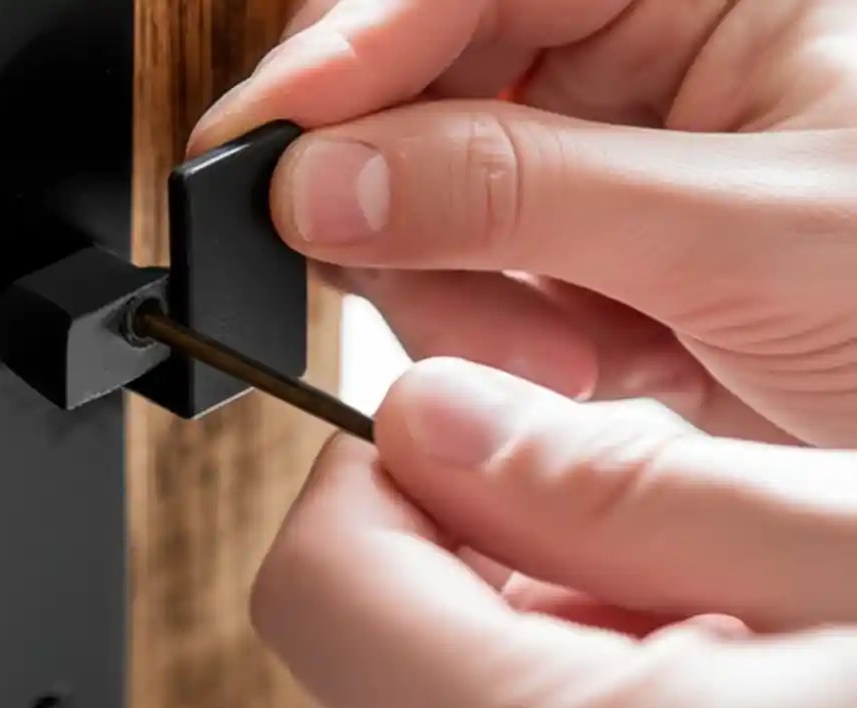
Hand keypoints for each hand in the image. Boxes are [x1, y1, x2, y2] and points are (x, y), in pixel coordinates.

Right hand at [190, 0, 856, 447]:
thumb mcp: (741, 233)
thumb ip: (518, 192)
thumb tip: (323, 179)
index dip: (355, 46)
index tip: (266, 131)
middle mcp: (633, 58)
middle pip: (418, 82)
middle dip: (398, 190)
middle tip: (398, 269)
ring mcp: (590, 163)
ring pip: (415, 190)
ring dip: (447, 284)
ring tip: (556, 352)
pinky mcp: (568, 253)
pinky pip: (455, 273)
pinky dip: (480, 330)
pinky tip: (570, 360)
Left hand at [252, 358, 856, 707]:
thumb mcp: (856, 553)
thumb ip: (620, 491)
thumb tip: (432, 415)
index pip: (321, 579)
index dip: (382, 471)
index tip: (478, 420)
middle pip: (375, 630)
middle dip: (477, 538)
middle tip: (634, 505)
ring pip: (442, 677)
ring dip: (541, 607)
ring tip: (707, 595)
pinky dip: (580, 667)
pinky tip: (711, 656)